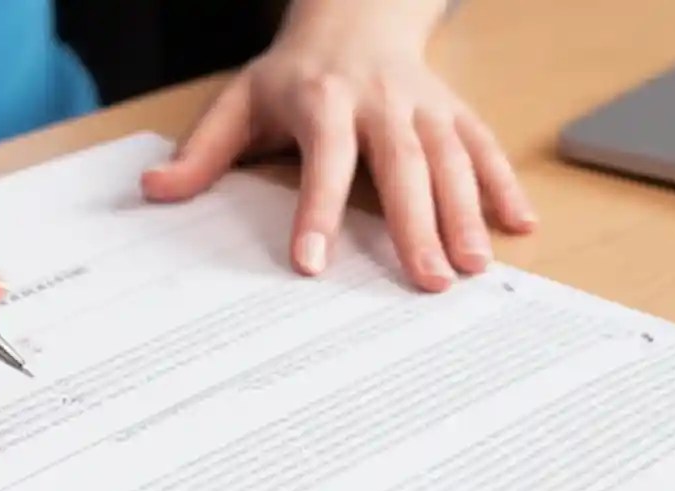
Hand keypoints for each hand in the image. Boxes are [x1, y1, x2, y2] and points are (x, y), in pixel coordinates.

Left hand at [141, 3, 535, 291]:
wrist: (354, 13)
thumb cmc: (293, 73)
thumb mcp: (238, 100)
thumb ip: (202, 151)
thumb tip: (154, 190)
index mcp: (323, 102)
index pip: (324, 161)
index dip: (317, 211)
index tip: (312, 264)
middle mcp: (381, 103)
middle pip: (403, 166)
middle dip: (417, 224)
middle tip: (426, 281)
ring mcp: (423, 107)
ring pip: (452, 160)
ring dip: (467, 214)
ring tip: (474, 267)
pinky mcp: (453, 112)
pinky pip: (483, 147)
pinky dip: (503, 185)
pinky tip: (520, 226)